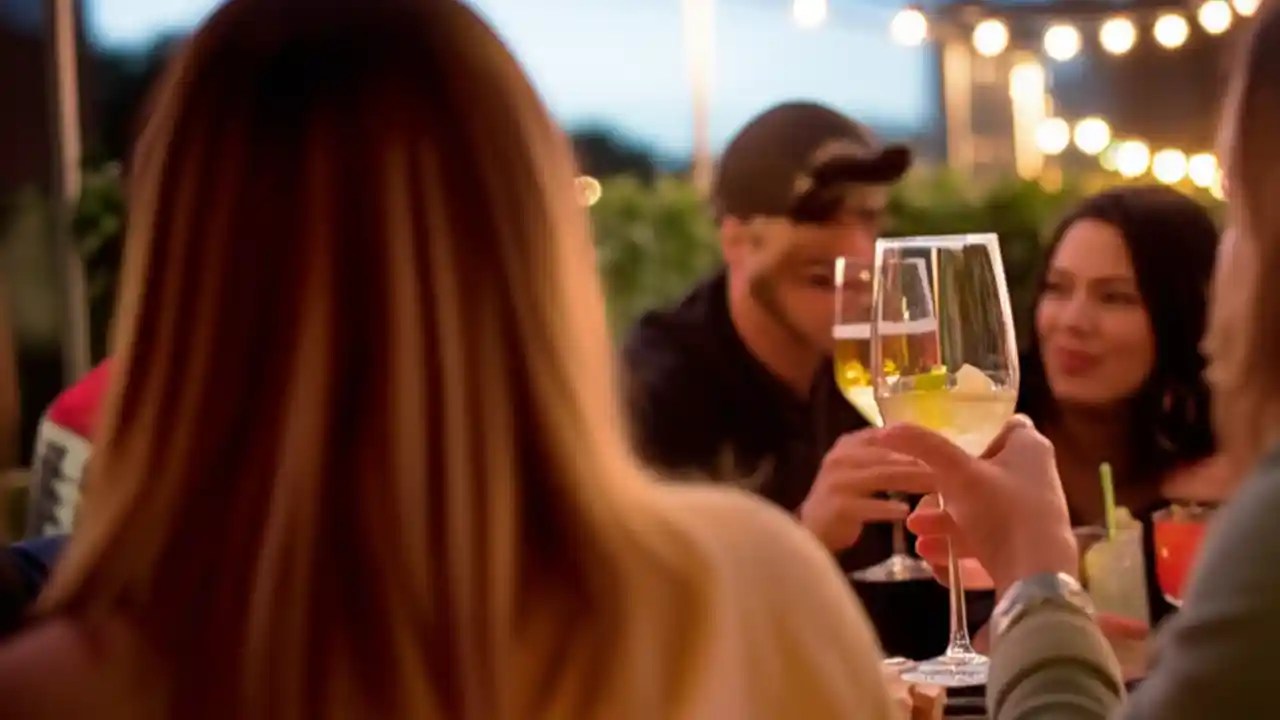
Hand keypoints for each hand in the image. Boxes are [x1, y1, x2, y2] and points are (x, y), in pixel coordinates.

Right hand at [798, 430, 937, 551]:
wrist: (811, 531)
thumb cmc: (843, 499)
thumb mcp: (859, 470)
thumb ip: (882, 457)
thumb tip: (924, 448)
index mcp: (848, 444)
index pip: (885, 434)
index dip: (914, 441)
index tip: (941, 449)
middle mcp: (841, 457)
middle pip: (888, 455)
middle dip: (919, 462)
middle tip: (948, 471)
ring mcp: (837, 481)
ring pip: (882, 477)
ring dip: (912, 482)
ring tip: (936, 488)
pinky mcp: (839, 506)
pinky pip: (871, 506)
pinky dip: (890, 509)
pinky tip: (906, 512)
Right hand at [878, 416, 1076, 593]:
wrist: (1036, 578)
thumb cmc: (1002, 511)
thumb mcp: (956, 473)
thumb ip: (923, 447)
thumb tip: (887, 429)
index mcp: (1029, 450)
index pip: (1003, 429)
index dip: (973, 435)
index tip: (942, 451)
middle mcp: (1034, 479)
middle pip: (980, 478)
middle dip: (942, 496)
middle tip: (917, 510)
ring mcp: (1031, 516)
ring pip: (980, 514)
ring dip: (945, 527)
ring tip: (919, 542)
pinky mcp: (1027, 549)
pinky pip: (988, 544)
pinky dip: (960, 551)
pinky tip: (936, 564)